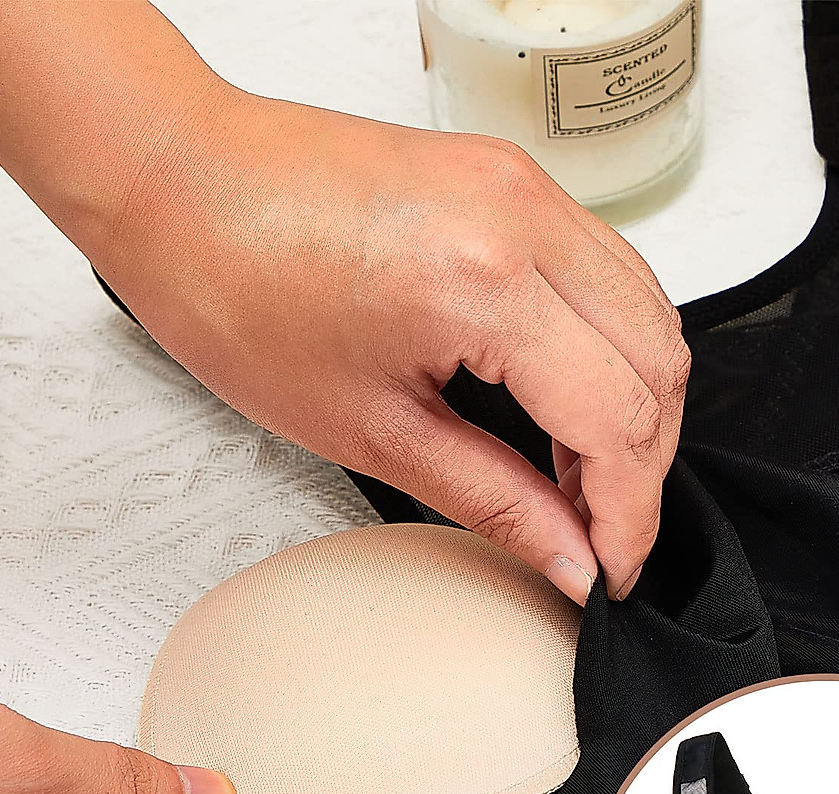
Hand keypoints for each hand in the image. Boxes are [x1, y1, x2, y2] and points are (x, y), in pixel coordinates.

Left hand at [95, 95, 688, 602]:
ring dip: (635, 408)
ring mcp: (529, 188)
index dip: (628, 514)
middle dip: (642, 470)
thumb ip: (494, 499)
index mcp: (485, 285)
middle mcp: (527, 220)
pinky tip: (569, 398)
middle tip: (597, 533)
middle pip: (659, 366)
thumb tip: (567, 555)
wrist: (180, 181)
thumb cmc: (234, 288)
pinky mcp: (517, 180)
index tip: (611, 567)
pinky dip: (611, 349)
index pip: (618, 421)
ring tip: (580, 476)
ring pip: (651, 315)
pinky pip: (612, 273)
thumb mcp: (369, 429)